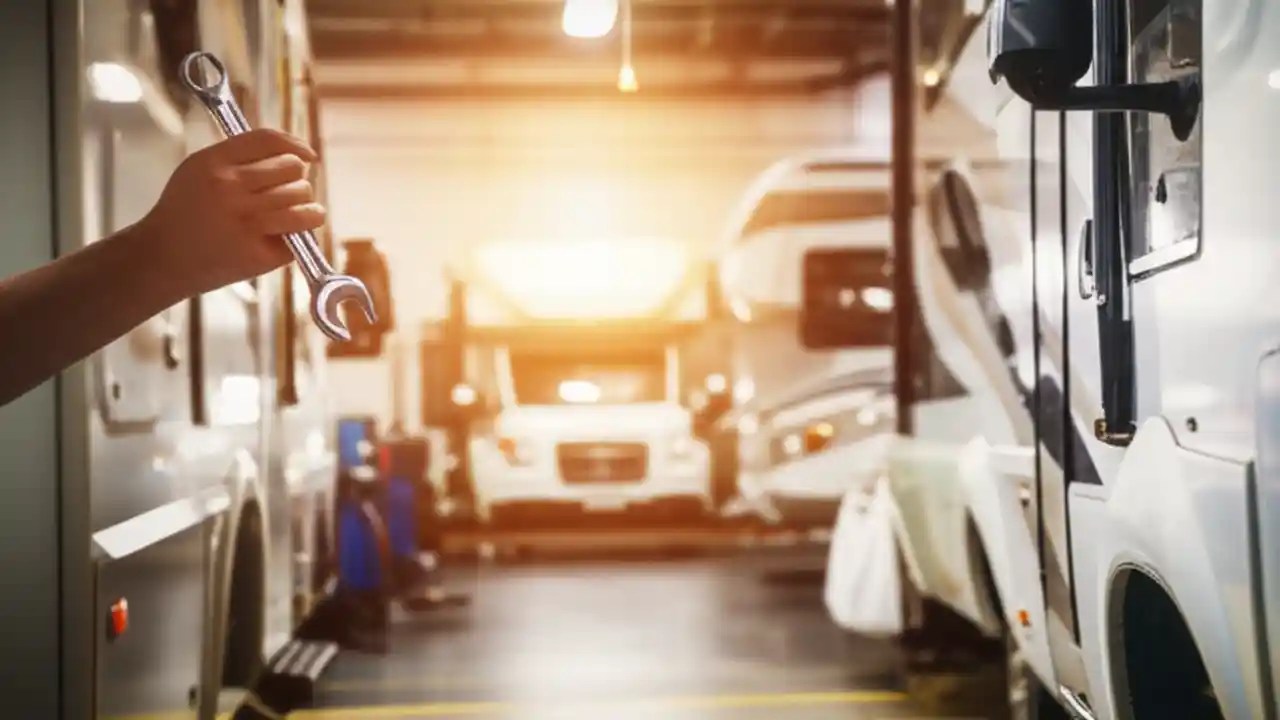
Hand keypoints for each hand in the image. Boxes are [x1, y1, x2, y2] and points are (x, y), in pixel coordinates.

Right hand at [135, 128, 324, 297]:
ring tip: (295, 214)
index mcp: (215, 163)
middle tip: (286, 193)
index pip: (268, 140)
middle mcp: (231, 188)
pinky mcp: (260, 253)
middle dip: (296, 179)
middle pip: (293, 168)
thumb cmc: (185, 212)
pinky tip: (285, 235)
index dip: (295, 145)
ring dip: (307, 206)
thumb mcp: (198, 169)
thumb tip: (294, 154)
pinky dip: (301, 234)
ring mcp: (248, 222)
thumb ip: (238, 157)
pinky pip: (301, 233)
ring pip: (304, 199)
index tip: (309, 156)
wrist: (163, 259)